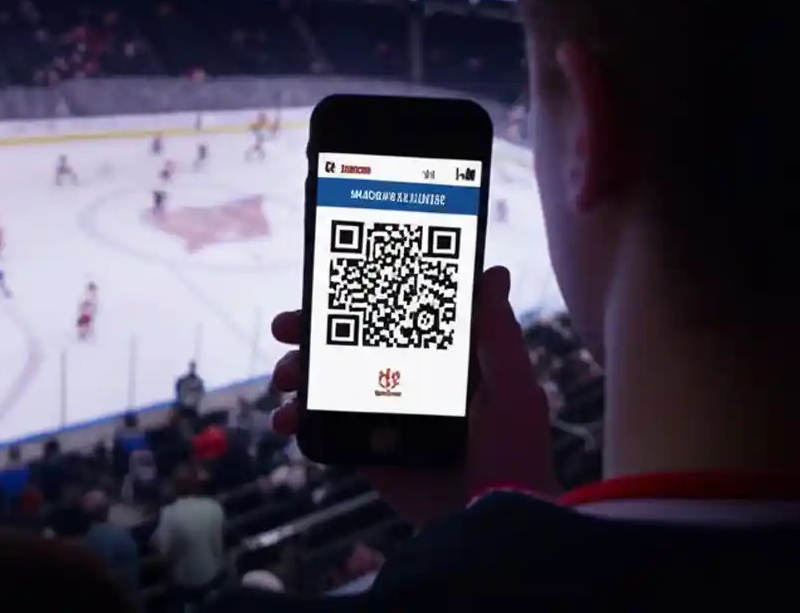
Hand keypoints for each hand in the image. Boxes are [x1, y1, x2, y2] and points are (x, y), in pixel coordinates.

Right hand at [269, 266, 559, 526]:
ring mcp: (382, 417)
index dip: (357, 300)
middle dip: (309, 333)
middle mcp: (407, 381)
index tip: (325, 285)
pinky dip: (297, 422)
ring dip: (298, 375)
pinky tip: (286, 421)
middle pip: (348, 346)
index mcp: (439, 359)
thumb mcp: (512, 388)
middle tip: (285, 327)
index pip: (390, 317)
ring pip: (327, 383)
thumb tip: (495, 274)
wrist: (495, 523)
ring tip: (284, 380)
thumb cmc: (515, 453)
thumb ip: (498, 334)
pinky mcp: (366, 453)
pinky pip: (322, 430)